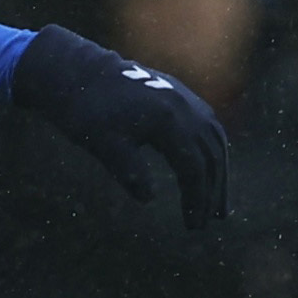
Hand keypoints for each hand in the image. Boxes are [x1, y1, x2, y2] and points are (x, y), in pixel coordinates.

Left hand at [9, 25, 229, 228]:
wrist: (78, 72)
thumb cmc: (86, 111)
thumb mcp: (104, 145)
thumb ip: (129, 171)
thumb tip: (150, 198)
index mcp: (168, 120)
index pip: (193, 167)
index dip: (196, 198)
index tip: (192, 225)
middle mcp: (185, 106)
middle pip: (211, 155)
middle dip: (212, 190)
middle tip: (209, 220)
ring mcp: (185, 97)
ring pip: (215, 139)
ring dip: (219, 171)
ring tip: (217, 201)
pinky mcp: (179, 93)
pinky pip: (208, 124)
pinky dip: (213, 149)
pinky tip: (209, 166)